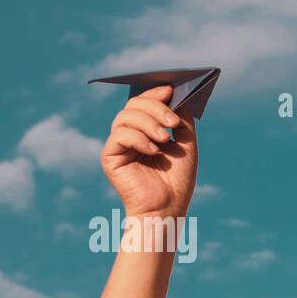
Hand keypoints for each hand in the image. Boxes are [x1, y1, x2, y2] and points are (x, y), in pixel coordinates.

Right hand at [99, 85, 196, 219]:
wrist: (168, 208)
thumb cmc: (177, 180)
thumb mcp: (186, 144)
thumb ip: (182, 120)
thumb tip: (177, 95)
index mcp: (145, 129)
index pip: (144, 102)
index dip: (155, 92)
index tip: (171, 89)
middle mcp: (129, 133)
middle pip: (133, 105)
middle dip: (155, 108)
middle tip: (173, 122)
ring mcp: (118, 144)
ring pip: (125, 116)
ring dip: (148, 123)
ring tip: (164, 139)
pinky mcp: (110, 156)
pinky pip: (119, 135)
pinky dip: (138, 139)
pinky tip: (153, 151)